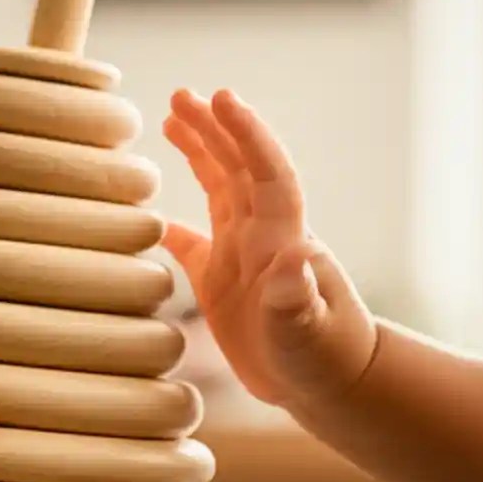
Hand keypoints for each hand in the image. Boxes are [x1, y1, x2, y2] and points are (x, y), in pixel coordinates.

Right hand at [161, 88, 377, 407]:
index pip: (266, 173)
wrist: (331, 386)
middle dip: (213, 128)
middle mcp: (262, 236)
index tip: (221, 97)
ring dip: (200, 153)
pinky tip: (151, 217)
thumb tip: (299, 252)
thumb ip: (298, 295)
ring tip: (172, 118)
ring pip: (218, 190)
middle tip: (181, 95)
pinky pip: (194, 245)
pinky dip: (172, 229)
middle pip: (237, 167)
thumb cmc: (325, 360)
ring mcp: (242, 257)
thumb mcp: (311, 332)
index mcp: (283, 238)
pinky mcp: (224, 285)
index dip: (246, 133)